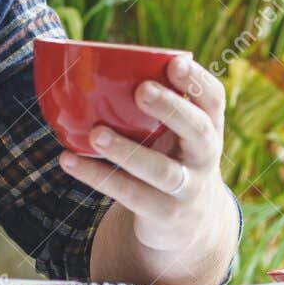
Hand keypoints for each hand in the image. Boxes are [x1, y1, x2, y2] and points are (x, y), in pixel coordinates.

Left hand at [59, 54, 227, 254]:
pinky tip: (69, 160)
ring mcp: (187, 189)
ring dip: (126, 151)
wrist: (189, 223)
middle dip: (171, 109)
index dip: (198, 81)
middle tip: (141, 90)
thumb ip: (157, 106)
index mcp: (209, 127)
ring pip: (161, 170)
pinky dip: (97, 176)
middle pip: (198, 131)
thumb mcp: (177, 133)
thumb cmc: (172, 157)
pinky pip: (129, 194)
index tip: (175, 63)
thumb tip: (100, 61)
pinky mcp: (162, 213)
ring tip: (96, 135)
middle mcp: (205, 158)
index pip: (214, 99)